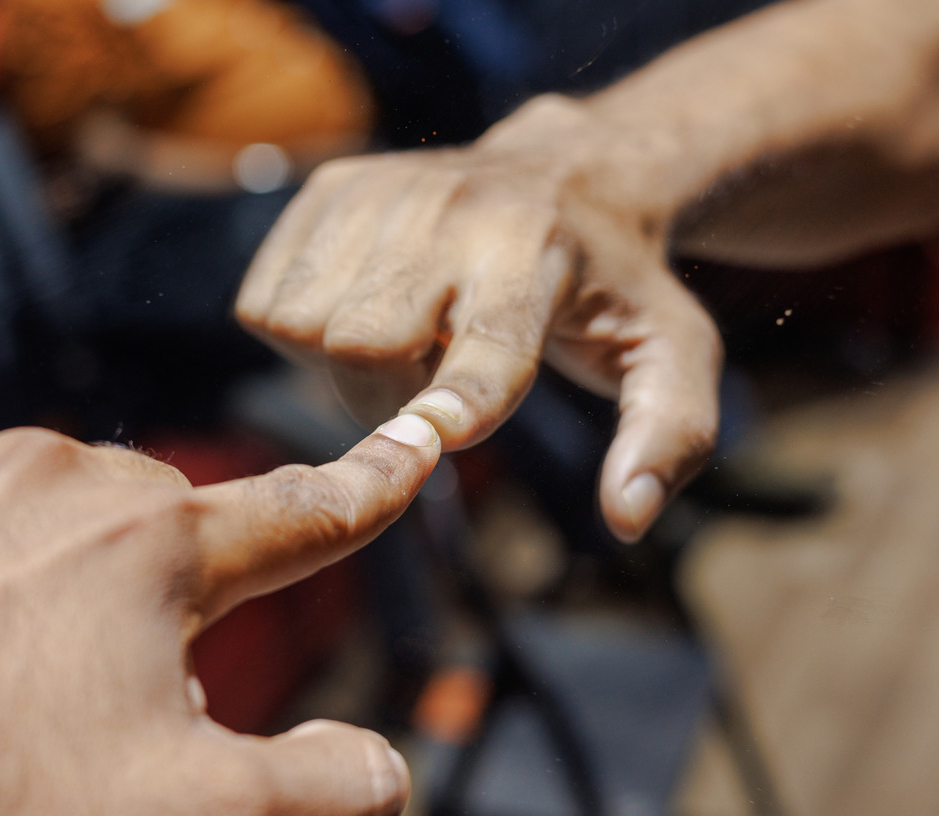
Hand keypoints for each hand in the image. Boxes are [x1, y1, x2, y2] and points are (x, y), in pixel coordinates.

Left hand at [0, 417, 441, 815]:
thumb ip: (327, 794)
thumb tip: (383, 768)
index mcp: (154, 542)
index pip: (298, 512)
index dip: (368, 489)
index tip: (413, 444)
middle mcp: (45, 478)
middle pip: (143, 527)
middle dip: (147, 597)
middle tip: (96, 707)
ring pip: (14, 526)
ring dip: (20, 592)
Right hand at [235, 96, 722, 541]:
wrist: (569, 172)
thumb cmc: (616, 286)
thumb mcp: (674, 356)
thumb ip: (668, 438)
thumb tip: (626, 519)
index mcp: (539, 253)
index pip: (485, 343)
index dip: (457, 399)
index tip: (436, 439)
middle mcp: (454, 209)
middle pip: (359, 342)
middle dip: (382, 397)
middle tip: (426, 395)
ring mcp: (380, 191)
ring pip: (297, 321)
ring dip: (336, 365)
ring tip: (402, 348)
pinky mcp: (330, 187)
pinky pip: (265, 298)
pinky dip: (299, 329)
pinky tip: (364, 315)